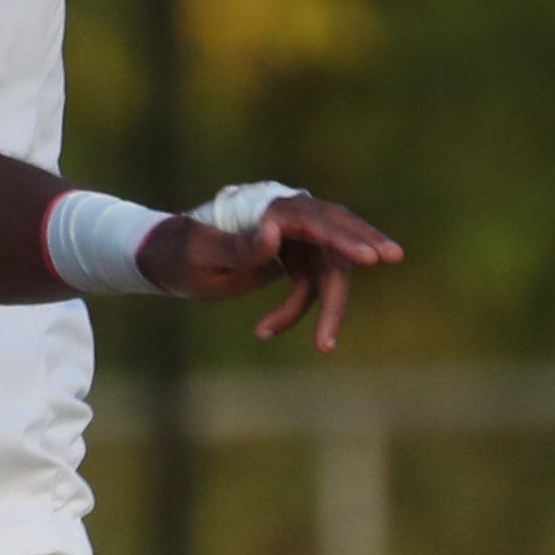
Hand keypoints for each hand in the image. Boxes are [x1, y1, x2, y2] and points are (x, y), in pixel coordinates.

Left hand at [140, 193, 402, 351]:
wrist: (161, 259)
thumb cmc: (179, 252)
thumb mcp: (203, 255)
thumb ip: (241, 245)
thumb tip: (274, 230)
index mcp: (271, 209)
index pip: (318, 221)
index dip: (347, 237)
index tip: (372, 255)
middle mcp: (288, 218)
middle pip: (336, 237)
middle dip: (363, 251)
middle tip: (392, 256)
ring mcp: (292, 239)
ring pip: (328, 270)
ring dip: (326, 308)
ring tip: (322, 346)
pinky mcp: (290, 258)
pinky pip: (309, 285)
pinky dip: (296, 311)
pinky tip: (265, 331)